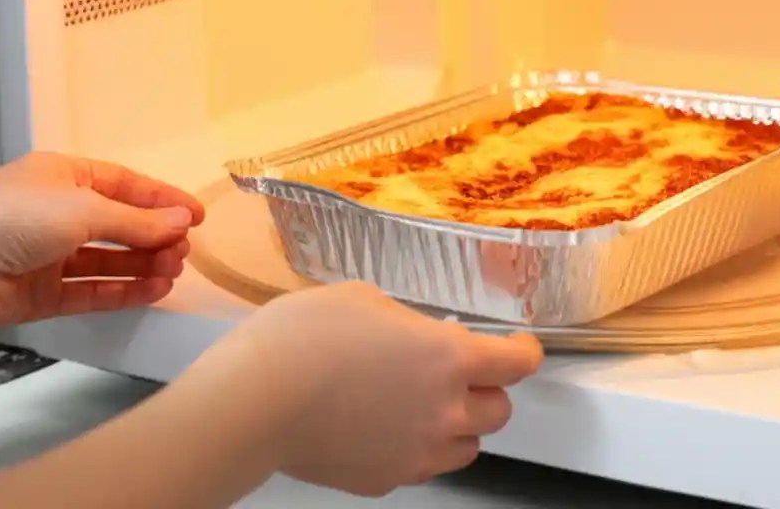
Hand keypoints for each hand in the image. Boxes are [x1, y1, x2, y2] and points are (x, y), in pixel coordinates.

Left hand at [0, 151, 203, 326]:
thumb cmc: (11, 215)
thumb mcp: (84, 209)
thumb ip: (137, 222)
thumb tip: (181, 222)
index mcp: (64, 177)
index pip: (125, 186)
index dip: (162, 200)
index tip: (197, 217)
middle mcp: (58, 214)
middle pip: (120, 225)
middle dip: (156, 237)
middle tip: (185, 251)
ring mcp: (51, 255)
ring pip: (109, 261)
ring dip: (144, 265)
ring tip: (175, 271)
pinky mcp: (44, 293)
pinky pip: (93, 291)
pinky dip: (124, 292)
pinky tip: (153, 290)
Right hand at [208, 281, 543, 496]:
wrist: (255, 401)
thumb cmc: (303, 336)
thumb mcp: (361, 298)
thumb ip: (403, 320)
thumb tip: (410, 335)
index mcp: (449, 358)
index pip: (518, 363)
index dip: (524, 352)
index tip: (517, 346)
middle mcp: (445, 412)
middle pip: (499, 412)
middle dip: (486, 390)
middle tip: (459, 374)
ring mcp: (416, 453)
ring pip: (466, 449)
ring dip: (457, 427)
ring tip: (423, 407)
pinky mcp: (383, 481)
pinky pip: (418, 468)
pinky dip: (413, 450)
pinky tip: (382, 429)